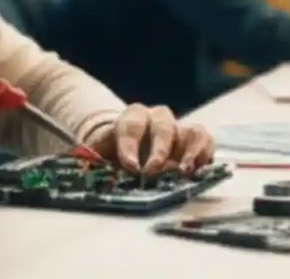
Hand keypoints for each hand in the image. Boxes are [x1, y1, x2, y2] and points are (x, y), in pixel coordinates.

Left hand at [86, 104, 214, 175]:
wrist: (130, 146)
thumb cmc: (114, 151)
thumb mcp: (100, 153)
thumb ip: (93, 160)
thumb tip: (84, 170)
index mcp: (131, 118)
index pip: (130, 126)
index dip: (130, 145)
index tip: (130, 166)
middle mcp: (157, 118)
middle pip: (162, 125)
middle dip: (159, 149)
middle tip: (153, 171)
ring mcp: (179, 128)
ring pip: (190, 130)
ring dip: (190, 151)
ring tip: (184, 172)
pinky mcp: (194, 140)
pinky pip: (205, 141)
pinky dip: (205, 155)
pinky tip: (199, 172)